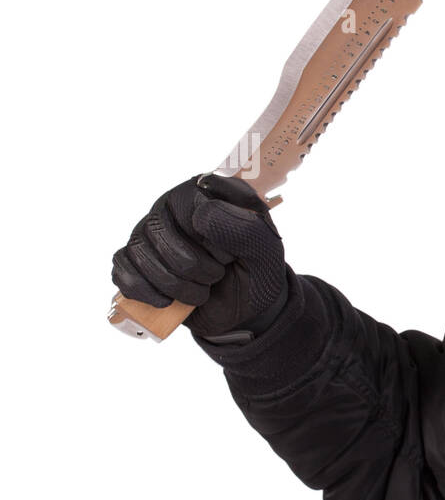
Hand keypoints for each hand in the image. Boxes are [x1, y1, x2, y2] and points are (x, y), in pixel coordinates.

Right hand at [111, 173, 287, 340]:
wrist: (245, 309)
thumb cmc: (257, 271)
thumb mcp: (266, 251)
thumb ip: (245, 229)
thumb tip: (202, 214)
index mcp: (207, 190)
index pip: (191, 203)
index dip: (212, 242)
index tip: (231, 257)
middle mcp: (174, 204)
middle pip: (158, 230)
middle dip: (191, 267)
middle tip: (216, 277)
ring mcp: (150, 230)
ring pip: (138, 252)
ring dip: (172, 284)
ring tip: (199, 293)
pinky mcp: (136, 258)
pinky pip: (122, 268)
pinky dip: (143, 291)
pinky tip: (167, 301)